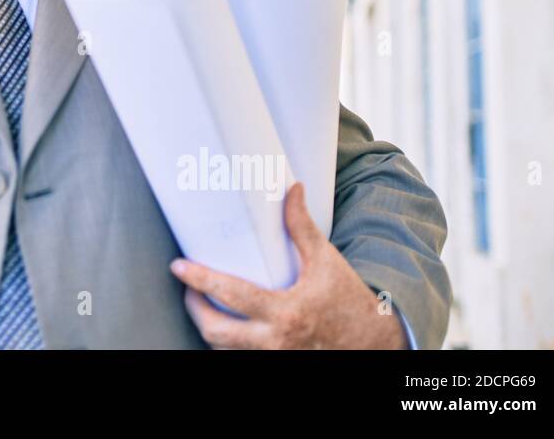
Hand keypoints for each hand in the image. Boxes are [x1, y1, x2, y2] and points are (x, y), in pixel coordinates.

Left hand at [171, 182, 408, 348]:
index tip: (178, 266)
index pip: (232, 295)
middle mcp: (275, 342)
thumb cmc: (347, 299)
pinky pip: (238, 357)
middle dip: (194, 308)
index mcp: (286, 312)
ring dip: (208, 326)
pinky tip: (224, 323)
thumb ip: (301, 226)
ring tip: (202, 302)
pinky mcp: (276, 365)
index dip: (200, 279)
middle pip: (216, 332)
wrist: (375, 341)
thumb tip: (291, 188)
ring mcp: (274, 358)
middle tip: (188, 286)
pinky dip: (227, 342)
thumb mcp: (325, 260)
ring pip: (223, 349)